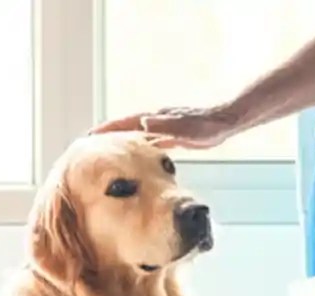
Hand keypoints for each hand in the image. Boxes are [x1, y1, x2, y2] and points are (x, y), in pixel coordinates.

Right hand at [89, 106, 240, 149]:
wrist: (226, 122)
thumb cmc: (207, 126)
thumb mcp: (185, 127)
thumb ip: (164, 125)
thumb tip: (142, 121)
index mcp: (155, 118)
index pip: (124, 122)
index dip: (106, 129)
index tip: (89, 136)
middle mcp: (156, 121)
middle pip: (125, 127)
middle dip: (107, 135)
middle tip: (89, 145)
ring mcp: (164, 127)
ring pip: (135, 135)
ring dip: (120, 142)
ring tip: (105, 152)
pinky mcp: (173, 136)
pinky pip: (149, 142)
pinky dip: (138, 148)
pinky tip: (135, 158)